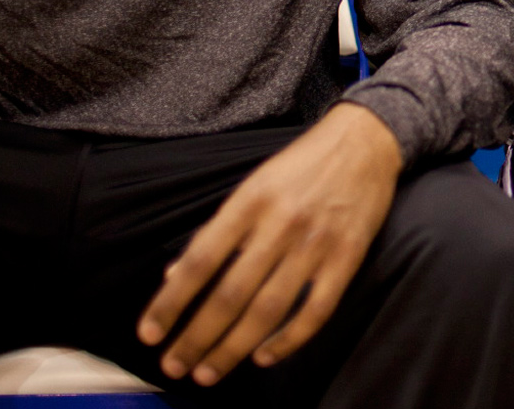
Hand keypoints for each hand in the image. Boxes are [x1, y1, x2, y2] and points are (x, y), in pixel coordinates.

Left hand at [138, 104, 401, 385]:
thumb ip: (217, 230)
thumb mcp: (252, 185)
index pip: (200, 261)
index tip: (149, 334)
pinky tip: (264, 356)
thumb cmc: (301, 165)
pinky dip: (289, 340)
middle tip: (174, 366)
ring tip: (208, 372)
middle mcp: (281, 224)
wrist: (364, 141)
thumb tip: (174, 275)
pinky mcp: (348, 257)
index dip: (170, 302)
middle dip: (197, 337)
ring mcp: (317, 243)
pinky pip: (316, 310)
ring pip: (269, 309)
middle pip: (231, 294)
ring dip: (234, 347)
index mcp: (249, 201)